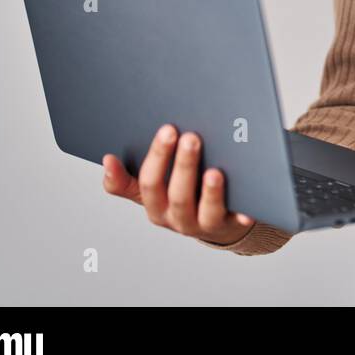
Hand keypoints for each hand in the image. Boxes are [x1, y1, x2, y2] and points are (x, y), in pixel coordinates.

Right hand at [102, 124, 255, 246]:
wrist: (215, 221)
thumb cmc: (179, 194)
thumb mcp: (152, 188)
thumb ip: (127, 178)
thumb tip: (107, 159)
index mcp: (155, 206)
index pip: (149, 184)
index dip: (157, 157)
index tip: (166, 129)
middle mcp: (177, 218)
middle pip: (177, 194)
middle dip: (183, 165)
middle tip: (191, 136)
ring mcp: (205, 224)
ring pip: (205, 211)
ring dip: (210, 192)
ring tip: (214, 171)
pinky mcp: (232, 225)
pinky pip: (238, 221)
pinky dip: (243, 214)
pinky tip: (248, 206)